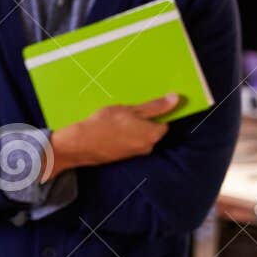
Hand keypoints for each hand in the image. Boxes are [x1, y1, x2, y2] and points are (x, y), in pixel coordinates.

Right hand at [49, 94, 179, 175]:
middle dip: (141, 121)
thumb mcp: (130, 110)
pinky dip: (122, 136)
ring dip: (131, 128)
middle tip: (125, 112)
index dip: (153, 113)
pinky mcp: (122, 157)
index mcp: (153, 134)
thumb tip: (176, 98)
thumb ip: (154, 106)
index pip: (163, 122)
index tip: (140, 107)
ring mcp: (135, 154)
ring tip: (114, 120)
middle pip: (151, 130)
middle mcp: (147, 147)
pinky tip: (109, 130)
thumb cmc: (105, 124)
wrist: (80, 144)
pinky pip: (128, 143)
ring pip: (138, 136)